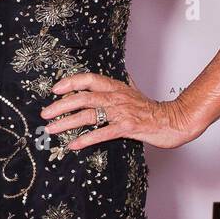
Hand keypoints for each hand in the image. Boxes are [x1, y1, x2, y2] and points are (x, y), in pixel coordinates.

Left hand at [39, 70, 199, 150]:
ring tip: (51, 130)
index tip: (55, 89)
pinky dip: (85, 138)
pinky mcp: (126, 128)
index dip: (71, 82)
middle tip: (45, 114)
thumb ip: (124, 83)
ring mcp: (121, 113)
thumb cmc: (153, 109)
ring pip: (88, 115)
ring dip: (67, 123)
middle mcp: (116, 98)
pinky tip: (73, 144)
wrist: (174, 121)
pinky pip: (102, 133)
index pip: (89, 79)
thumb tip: (121, 74)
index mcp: (116, 87)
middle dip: (60, 105)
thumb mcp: (136, 91)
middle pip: (82, 98)